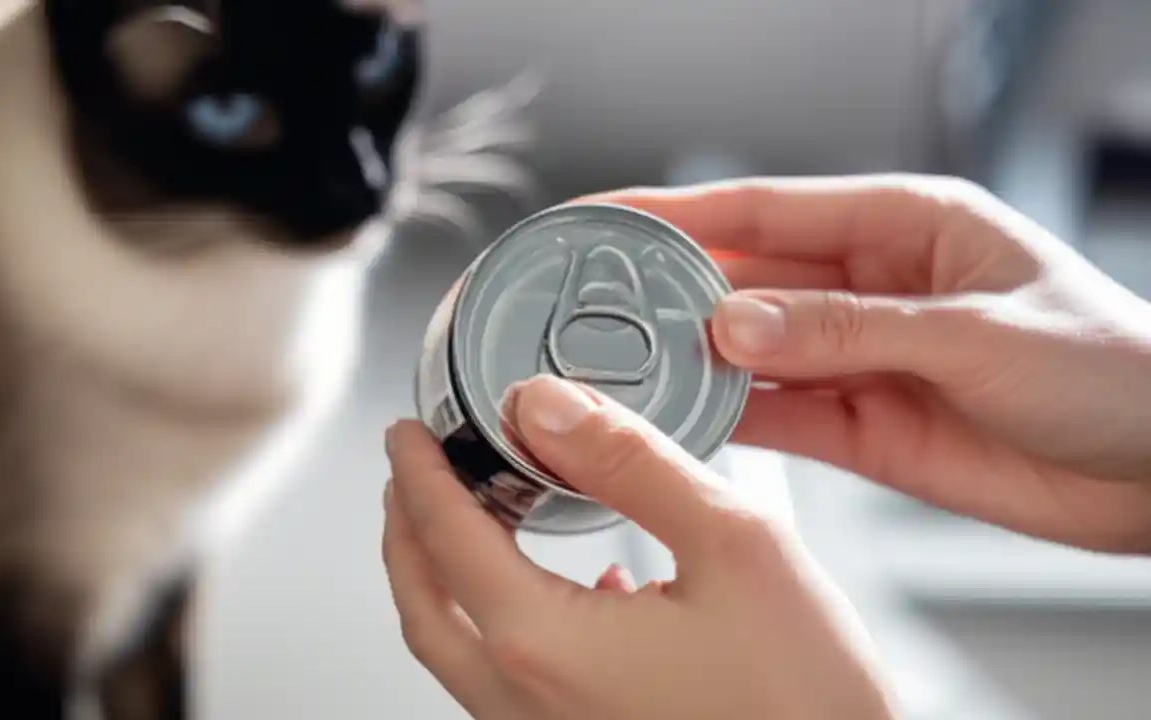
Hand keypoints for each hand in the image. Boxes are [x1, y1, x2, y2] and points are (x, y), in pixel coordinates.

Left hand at [382, 376, 895, 719]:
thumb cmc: (805, 699)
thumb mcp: (734, 545)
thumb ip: (631, 464)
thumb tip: (548, 406)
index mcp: (545, 644)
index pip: (446, 537)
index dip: (420, 472)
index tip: (409, 433)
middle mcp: (526, 702)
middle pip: (424, 602)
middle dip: (406, 528)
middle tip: (412, 472)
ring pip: (454, 648)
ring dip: (441, 577)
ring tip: (461, 519)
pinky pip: (503, 682)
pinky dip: (495, 623)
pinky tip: (557, 590)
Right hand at [585, 175, 1150, 552]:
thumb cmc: (1114, 370)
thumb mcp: (978, 331)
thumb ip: (849, 328)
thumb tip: (737, 323)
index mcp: (903, 224)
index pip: (765, 208)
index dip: (676, 212)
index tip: (604, 221)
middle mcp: (869, 285)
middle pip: (745, 279)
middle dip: (670, 292)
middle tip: (593, 308)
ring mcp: (861, 358)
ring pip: (751, 352)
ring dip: (691, 360)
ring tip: (622, 367)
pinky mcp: (865, 426)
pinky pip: (780, 415)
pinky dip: (730, 417)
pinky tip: (683, 416)